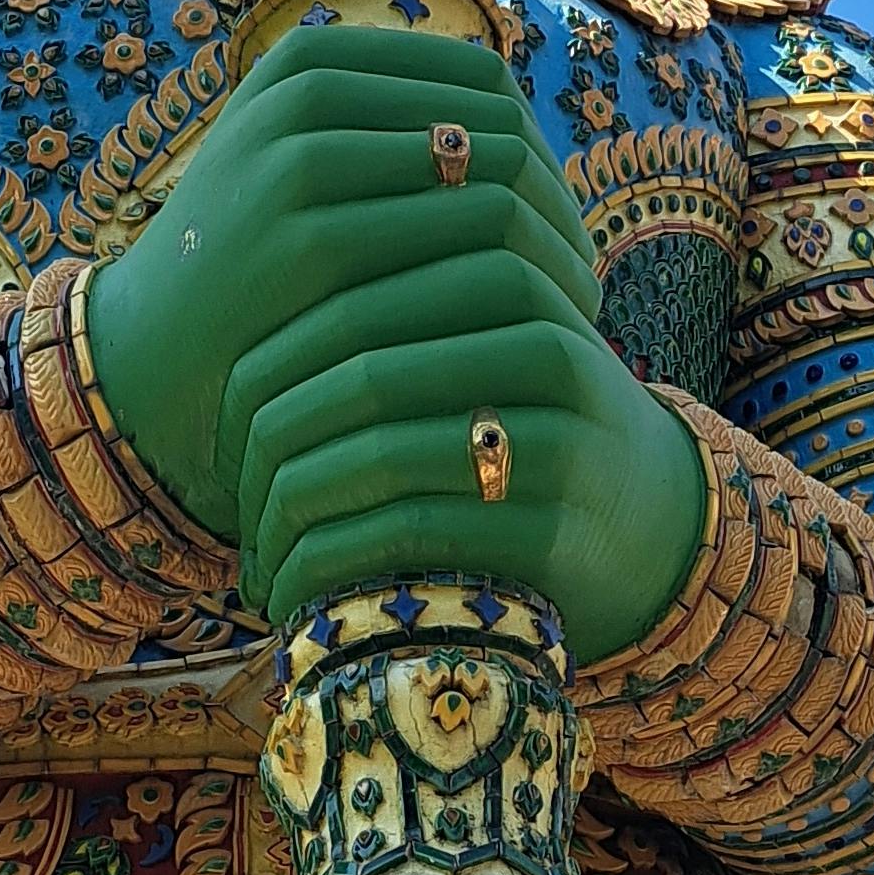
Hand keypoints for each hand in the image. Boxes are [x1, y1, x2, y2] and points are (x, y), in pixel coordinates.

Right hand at [88, 27, 603, 538]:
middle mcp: (307, 93)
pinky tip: (533, 342)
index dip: (542, 153)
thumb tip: (522, 124)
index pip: (484, 83)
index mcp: (310, 61)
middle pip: (500, 132)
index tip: (562, 225)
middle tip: (587, 281)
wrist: (150, 359)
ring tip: (576, 313)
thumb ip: (387, 132)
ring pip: (495, 188)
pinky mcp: (315, 240)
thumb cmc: (252, 271)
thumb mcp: (301, 171)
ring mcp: (307, 161)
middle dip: (559, 209)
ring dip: (552, 254)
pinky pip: (462, 249)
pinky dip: (516, 294)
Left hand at [230, 278, 706, 658]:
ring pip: (376, 454)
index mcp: (514, 280)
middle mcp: (545, 350)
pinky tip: (289, 594)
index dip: (266, 360)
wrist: (655, 525)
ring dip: (286, 516)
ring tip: (249, 557)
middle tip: (223, 494)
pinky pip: (406, 533)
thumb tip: (231, 304)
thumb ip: (395, 308)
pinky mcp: (550, 528)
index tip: (218, 421)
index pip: (354, 298)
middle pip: (360, 377)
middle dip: (265, 444)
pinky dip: (327, 566)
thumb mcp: (482, 342)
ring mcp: (556, 439)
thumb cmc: (526, 430)